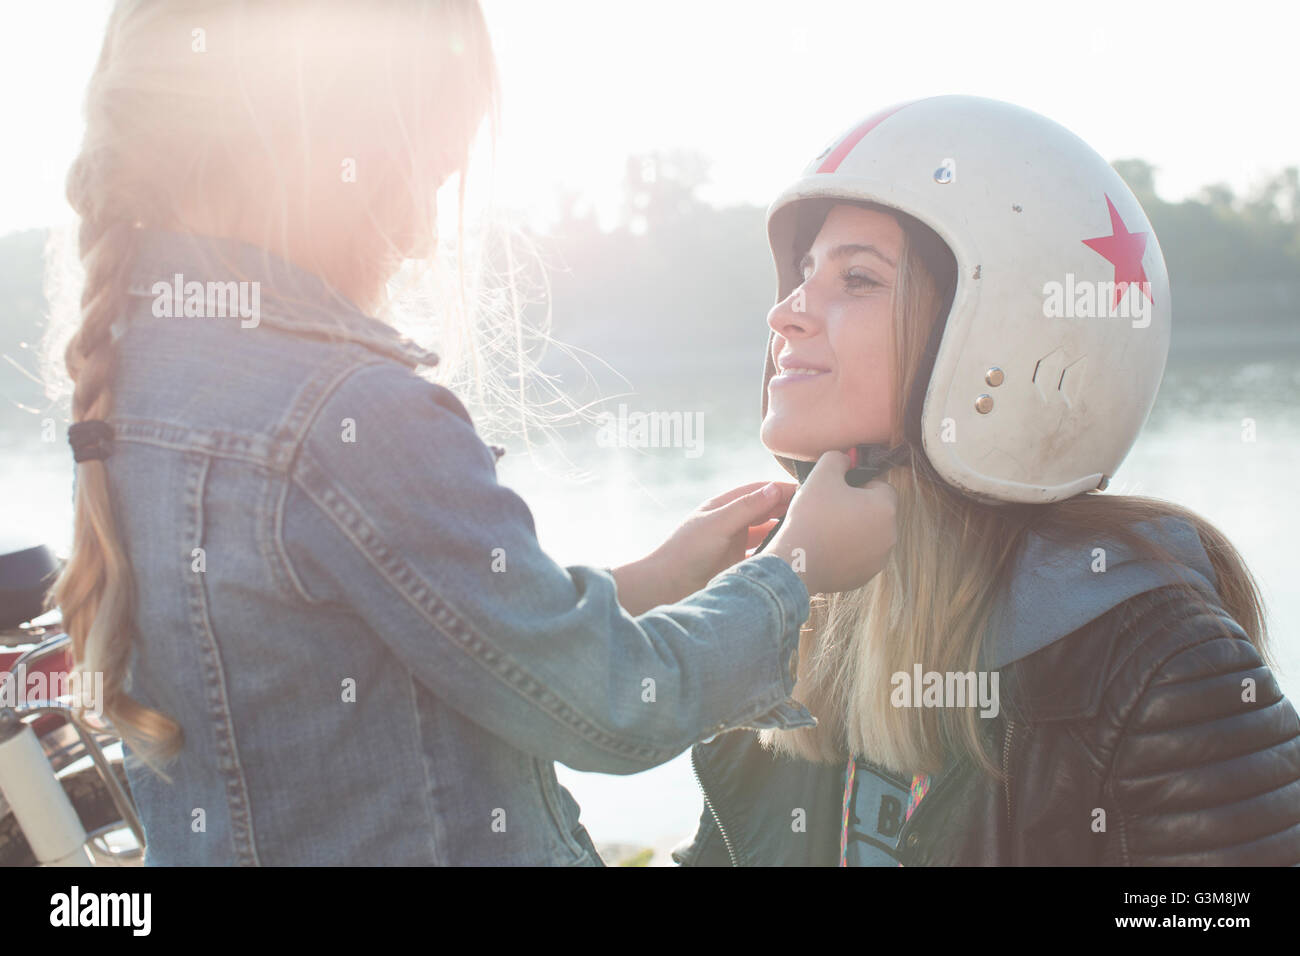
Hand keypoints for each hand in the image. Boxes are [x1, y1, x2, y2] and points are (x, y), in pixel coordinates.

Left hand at [612, 480, 795, 614]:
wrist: (664, 587)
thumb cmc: (685, 551)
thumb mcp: (717, 525)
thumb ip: (746, 508)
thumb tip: (774, 488)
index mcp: (723, 506)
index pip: (759, 491)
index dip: (782, 489)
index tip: (809, 490)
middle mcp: (730, 523)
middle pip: (765, 511)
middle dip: (789, 509)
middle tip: (816, 513)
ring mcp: (734, 545)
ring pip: (766, 534)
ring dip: (784, 532)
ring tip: (809, 533)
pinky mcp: (736, 566)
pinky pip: (761, 556)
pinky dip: (776, 554)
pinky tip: (792, 556)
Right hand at [766, 451, 896, 594]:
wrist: (796, 561)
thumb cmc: (811, 515)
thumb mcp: (822, 474)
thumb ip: (838, 458)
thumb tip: (846, 460)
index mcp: (885, 506)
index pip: (882, 486)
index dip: (860, 484)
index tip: (839, 490)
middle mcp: (890, 534)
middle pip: (877, 512)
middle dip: (859, 508)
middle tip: (830, 509)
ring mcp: (880, 558)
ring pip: (870, 535)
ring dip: (854, 530)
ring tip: (827, 530)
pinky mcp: (866, 575)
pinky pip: (860, 556)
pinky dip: (848, 551)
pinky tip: (827, 548)